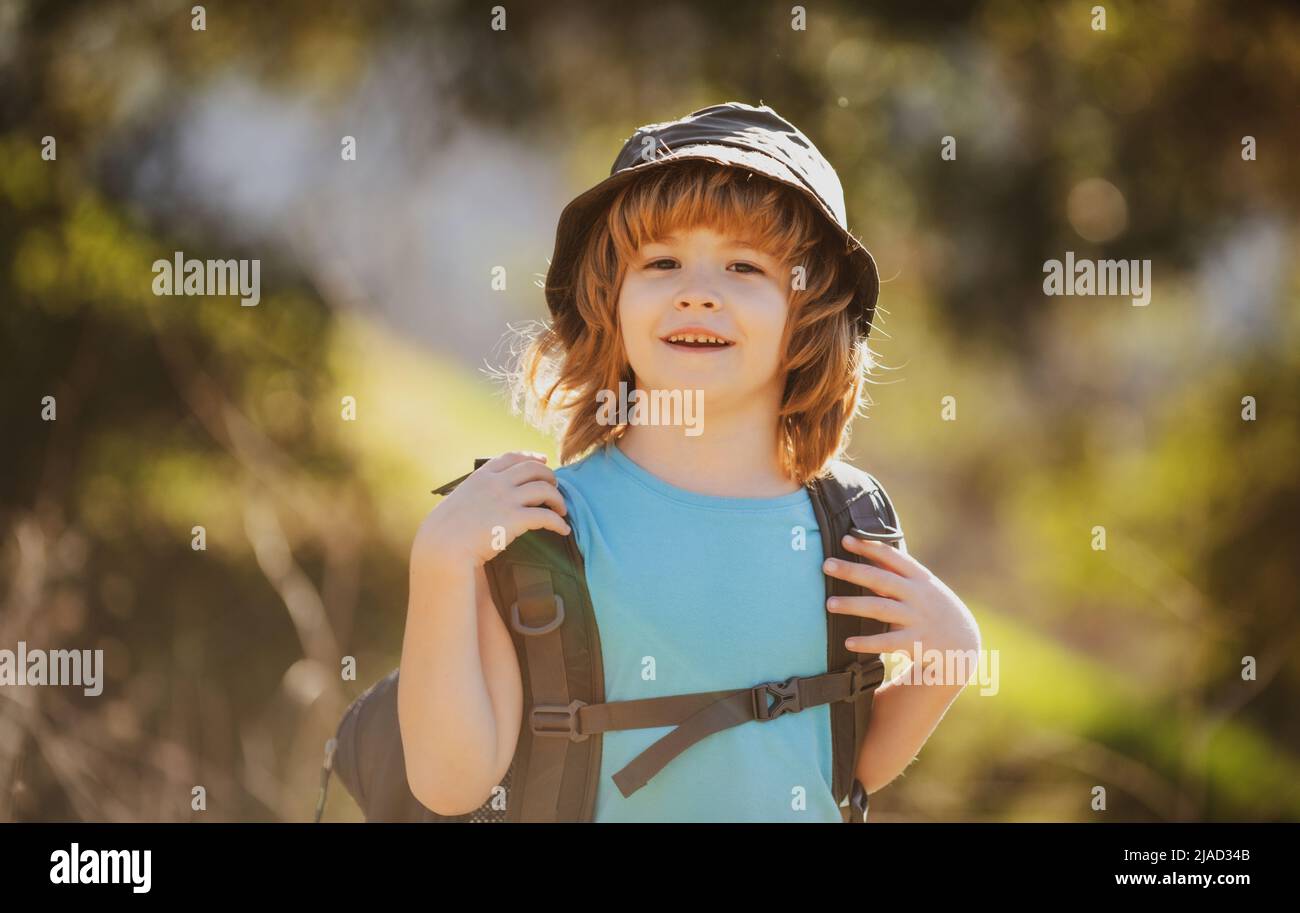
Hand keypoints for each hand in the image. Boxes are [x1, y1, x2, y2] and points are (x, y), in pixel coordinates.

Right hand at [412, 451, 570, 570]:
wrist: (443, 545)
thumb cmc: (446, 529)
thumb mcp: (458, 499)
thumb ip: (474, 492)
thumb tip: (481, 497)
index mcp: (482, 476)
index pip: (512, 457)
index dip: (532, 457)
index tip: (543, 460)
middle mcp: (496, 483)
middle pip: (534, 469)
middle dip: (549, 476)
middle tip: (555, 488)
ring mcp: (506, 499)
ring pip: (544, 489)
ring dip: (558, 499)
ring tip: (561, 510)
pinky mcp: (515, 519)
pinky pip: (546, 516)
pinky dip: (558, 523)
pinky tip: (563, 530)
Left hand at [823, 535, 979, 664]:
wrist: (964, 644)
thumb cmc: (934, 609)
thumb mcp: (923, 587)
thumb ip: (898, 572)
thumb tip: (867, 550)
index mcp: (919, 578)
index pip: (892, 557)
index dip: (869, 546)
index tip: (845, 538)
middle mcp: (918, 596)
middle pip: (881, 579)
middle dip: (853, 570)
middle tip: (826, 565)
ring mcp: (917, 619)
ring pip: (880, 608)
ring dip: (853, 605)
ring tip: (829, 603)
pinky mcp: (916, 643)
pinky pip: (888, 642)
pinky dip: (867, 642)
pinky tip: (847, 642)